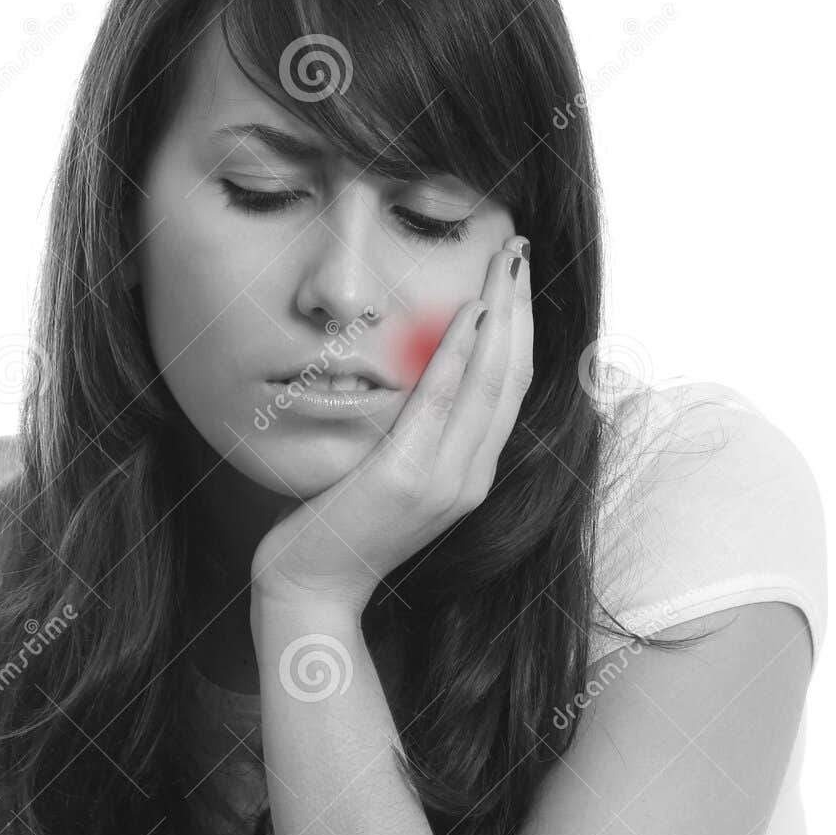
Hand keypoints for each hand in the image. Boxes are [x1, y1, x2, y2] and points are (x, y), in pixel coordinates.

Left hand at [250, 237, 532, 622]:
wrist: (312, 585)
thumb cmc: (339, 526)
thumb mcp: (389, 471)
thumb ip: (414, 430)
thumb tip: (415, 371)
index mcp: (471, 474)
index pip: (513, 388)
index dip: (523, 327)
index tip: (518, 277)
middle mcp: (471, 477)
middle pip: (515, 376)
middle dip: (521, 307)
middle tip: (521, 249)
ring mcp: (445, 481)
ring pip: (492, 382)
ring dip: (503, 315)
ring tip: (506, 262)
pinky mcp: (409, 478)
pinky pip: (443, 402)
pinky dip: (462, 354)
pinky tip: (470, 312)